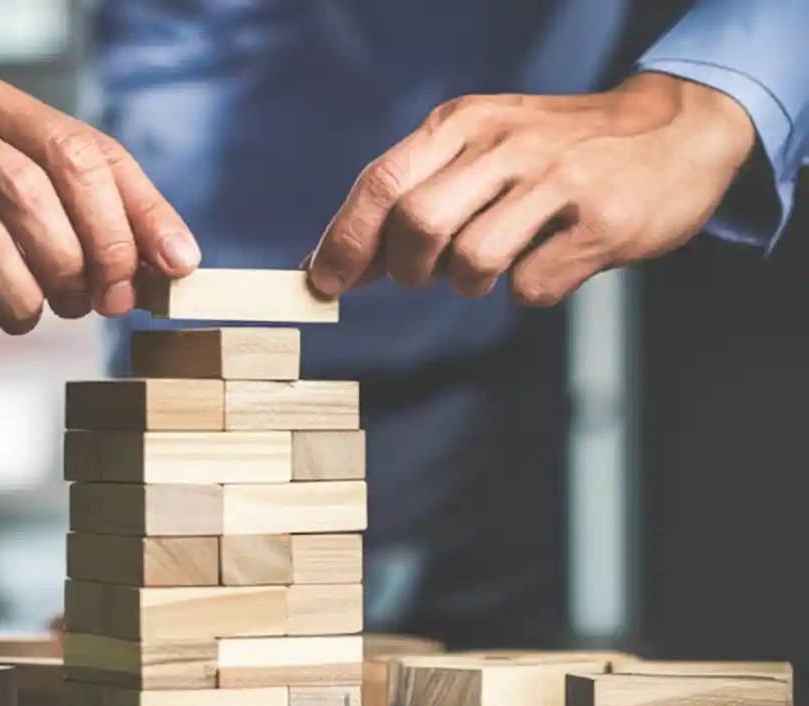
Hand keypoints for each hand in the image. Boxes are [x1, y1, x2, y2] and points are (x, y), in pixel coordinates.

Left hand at [308, 73, 755, 305]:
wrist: (674, 130)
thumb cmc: (558, 151)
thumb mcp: (483, 147)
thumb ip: (418, 192)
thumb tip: (344, 260)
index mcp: (465, 123)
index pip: (382, 182)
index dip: (344, 238)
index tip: (324, 279)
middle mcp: (506, 144)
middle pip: (417, 224)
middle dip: (407, 269)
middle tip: (426, 274)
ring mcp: (556, 181)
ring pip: (471, 260)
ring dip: (468, 282)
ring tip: (493, 264)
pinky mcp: (600, 223)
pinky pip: (532, 286)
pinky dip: (529, 288)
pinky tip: (548, 259)